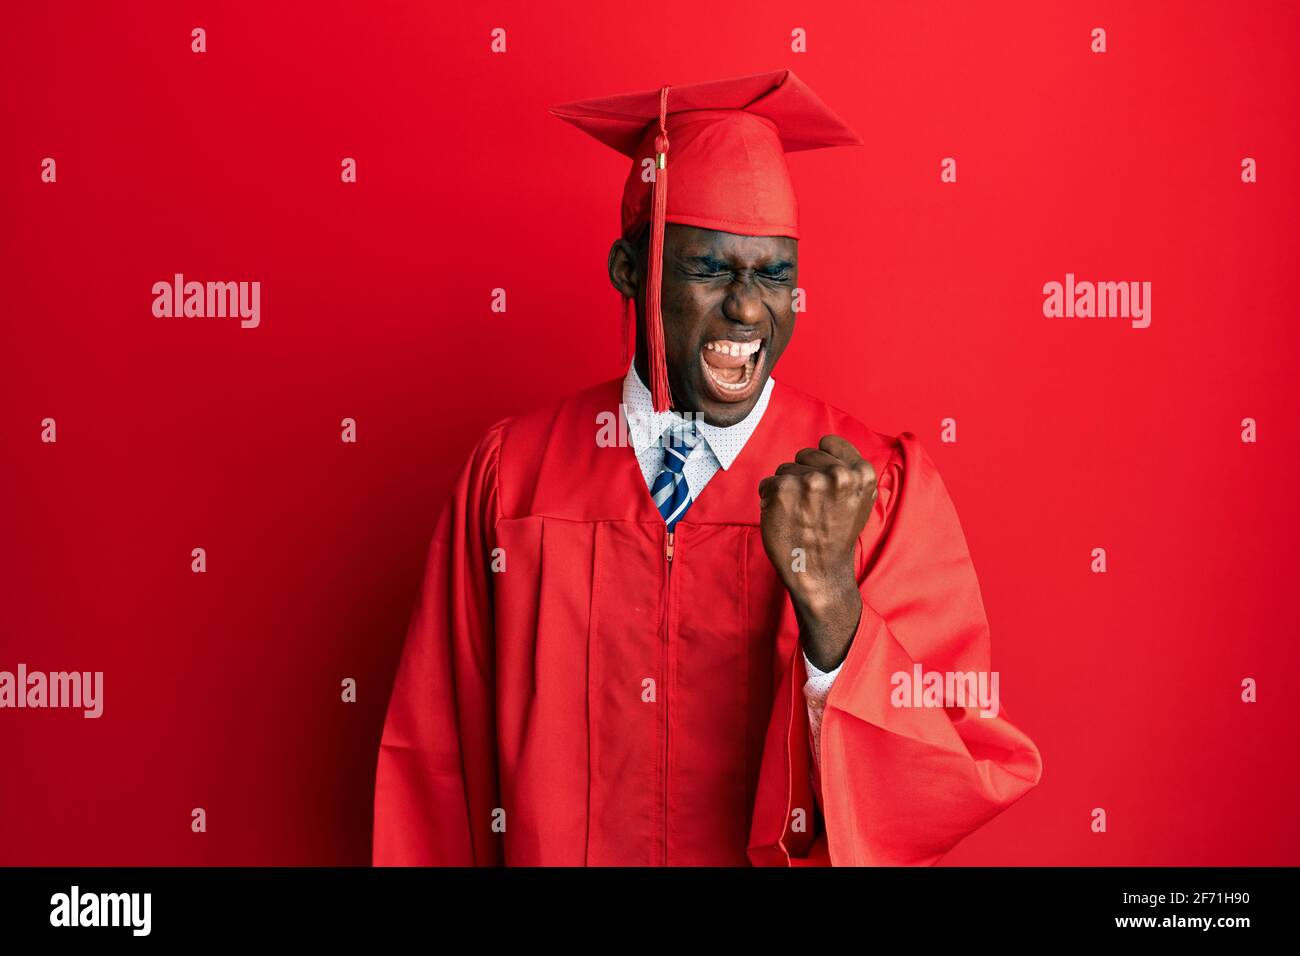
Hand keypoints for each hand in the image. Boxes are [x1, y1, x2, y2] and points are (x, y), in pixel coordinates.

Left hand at [758, 435, 877, 670]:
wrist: (820, 573)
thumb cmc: (836, 537)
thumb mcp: (861, 500)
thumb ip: (850, 470)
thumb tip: (828, 444)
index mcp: (861, 473)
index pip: (828, 443)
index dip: (822, 462)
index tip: (825, 485)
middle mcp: (837, 474)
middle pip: (804, 454)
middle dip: (803, 476)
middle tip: (812, 507)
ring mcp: (808, 481)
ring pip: (784, 469)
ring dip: (786, 489)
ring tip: (800, 515)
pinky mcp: (781, 490)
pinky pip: (767, 484)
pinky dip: (769, 500)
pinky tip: (784, 519)